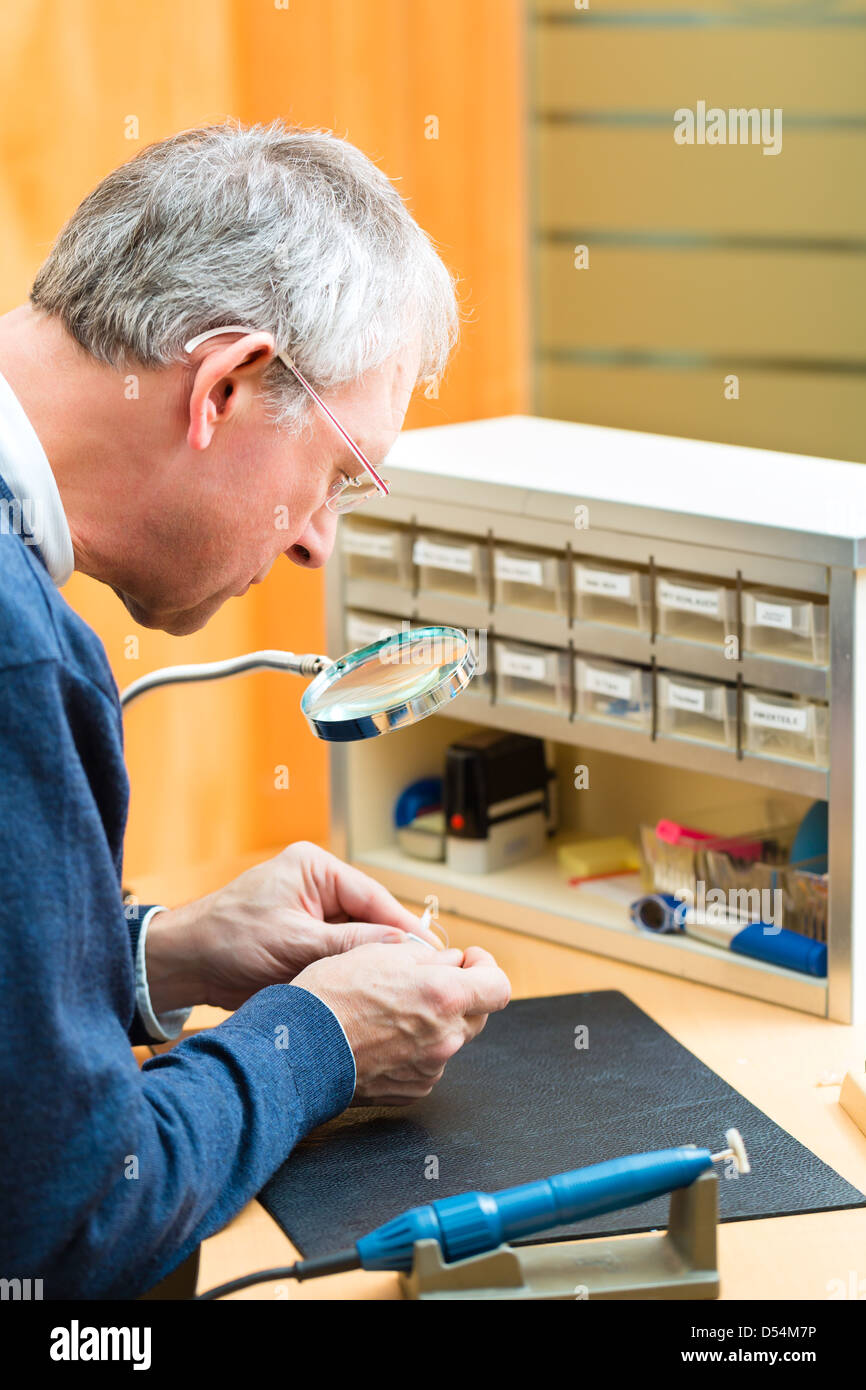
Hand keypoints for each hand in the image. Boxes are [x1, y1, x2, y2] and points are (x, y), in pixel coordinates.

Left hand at [144, 841, 440, 1013]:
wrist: (183, 965)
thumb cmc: (226, 940)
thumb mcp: (293, 943)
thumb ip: (348, 945)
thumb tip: (401, 950)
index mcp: (315, 868)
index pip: (374, 897)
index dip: (405, 928)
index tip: (434, 954)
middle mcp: (318, 886)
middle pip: (371, 919)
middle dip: (394, 948)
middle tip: (428, 975)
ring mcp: (312, 914)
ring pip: (359, 941)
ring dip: (375, 964)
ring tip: (408, 987)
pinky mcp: (306, 941)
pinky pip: (341, 956)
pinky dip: (354, 974)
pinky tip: (376, 993)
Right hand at [293, 941, 511, 1104]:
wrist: (298, 1050)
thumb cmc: (332, 996)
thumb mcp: (380, 953)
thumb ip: (427, 956)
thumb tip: (451, 961)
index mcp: (444, 996)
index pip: (499, 986)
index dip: (486, 968)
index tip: (469, 961)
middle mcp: (445, 1037)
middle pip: (476, 1013)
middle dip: (458, 994)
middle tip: (424, 981)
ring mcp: (431, 1068)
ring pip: (449, 1038)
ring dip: (433, 1023)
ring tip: (390, 1011)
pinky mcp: (413, 1090)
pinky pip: (427, 1064)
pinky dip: (415, 1050)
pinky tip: (382, 1038)